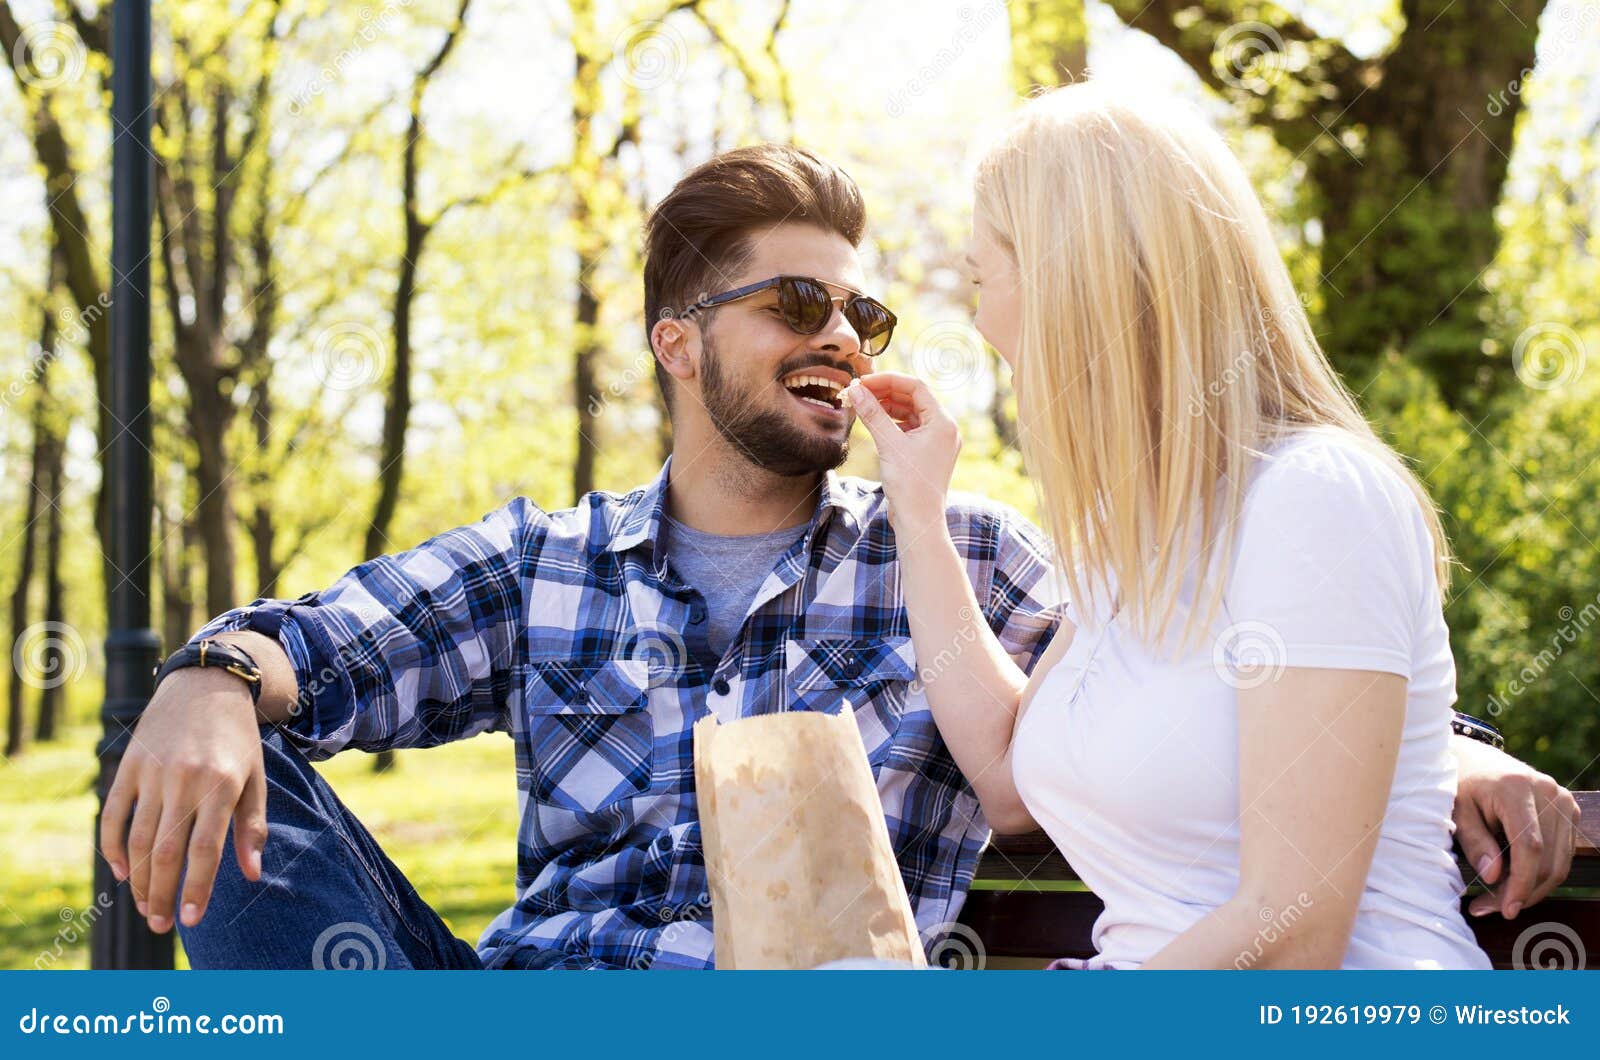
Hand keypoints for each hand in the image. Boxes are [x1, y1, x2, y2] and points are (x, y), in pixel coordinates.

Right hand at [99, 666, 269, 932]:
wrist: (206, 686)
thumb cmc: (237, 739)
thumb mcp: (255, 777)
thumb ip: (252, 827)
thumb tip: (252, 875)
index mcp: (221, 785)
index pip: (205, 850)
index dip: (196, 889)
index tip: (191, 920)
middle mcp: (185, 780)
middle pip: (167, 852)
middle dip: (162, 894)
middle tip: (161, 925)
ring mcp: (153, 773)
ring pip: (139, 839)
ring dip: (139, 879)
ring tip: (146, 906)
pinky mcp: (129, 766)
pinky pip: (113, 815)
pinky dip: (113, 848)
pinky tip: (123, 873)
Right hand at [845, 372, 960, 528]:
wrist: (919, 520)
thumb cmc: (910, 485)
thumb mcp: (889, 444)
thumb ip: (872, 414)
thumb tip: (855, 390)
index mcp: (942, 422)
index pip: (915, 387)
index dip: (888, 381)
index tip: (864, 381)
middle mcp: (944, 429)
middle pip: (912, 398)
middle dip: (884, 393)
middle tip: (858, 391)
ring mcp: (936, 441)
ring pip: (909, 413)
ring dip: (886, 407)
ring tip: (862, 405)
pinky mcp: (927, 452)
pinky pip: (909, 428)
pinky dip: (891, 422)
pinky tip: (873, 422)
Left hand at [1451, 738, 1580, 917]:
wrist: (1474, 757)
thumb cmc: (1460, 782)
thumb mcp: (1456, 810)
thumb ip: (1475, 842)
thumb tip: (1492, 877)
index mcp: (1517, 788)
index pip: (1529, 846)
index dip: (1520, 882)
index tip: (1506, 909)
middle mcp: (1548, 792)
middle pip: (1547, 859)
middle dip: (1521, 892)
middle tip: (1488, 909)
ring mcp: (1563, 800)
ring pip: (1558, 862)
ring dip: (1531, 888)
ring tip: (1497, 900)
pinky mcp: (1567, 810)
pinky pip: (1560, 854)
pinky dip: (1539, 874)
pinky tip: (1512, 882)